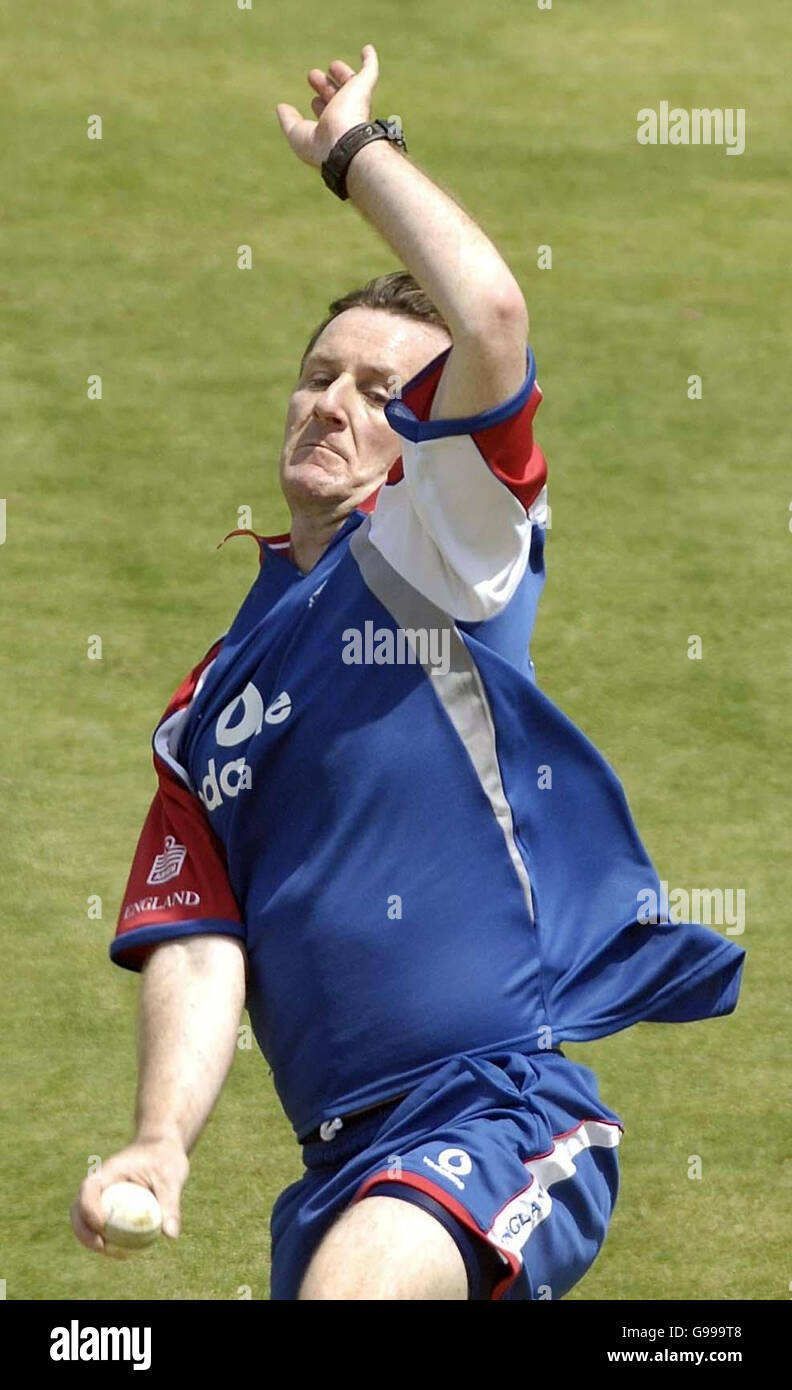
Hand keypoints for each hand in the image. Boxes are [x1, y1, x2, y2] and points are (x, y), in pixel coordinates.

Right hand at [70, 1137, 188, 1256]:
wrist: (161, 1150)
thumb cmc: (166, 1159)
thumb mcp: (173, 1178)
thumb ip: (170, 1204)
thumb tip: (171, 1235)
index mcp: (110, 1170)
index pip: (90, 1188)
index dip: (89, 1208)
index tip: (102, 1225)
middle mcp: (100, 1183)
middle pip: (78, 1207)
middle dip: (83, 1230)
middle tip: (101, 1247)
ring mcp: (101, 1195)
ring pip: (83, 1218)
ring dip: (89, 1238)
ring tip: (112, 1253)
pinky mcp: (107, 1206)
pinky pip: (98, 1225)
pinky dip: (104, 1239)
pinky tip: (122, 1253)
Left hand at [276, 44, 379, 167]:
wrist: (344, 143)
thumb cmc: (321, 144)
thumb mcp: (297, 134)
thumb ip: (289, 120)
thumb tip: (281, 107)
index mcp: (333, 130)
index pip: (329, 114)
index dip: (321, 106)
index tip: (314, 101)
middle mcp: (347, 116)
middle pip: (338, 97)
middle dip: (326, 87)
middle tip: (312, 76)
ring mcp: (357, 101)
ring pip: (352, 84)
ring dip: (343, 74)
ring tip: (333, 65)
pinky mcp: (364, 88)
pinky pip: (370, 71)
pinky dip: (369, 60)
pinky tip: (367, 49)